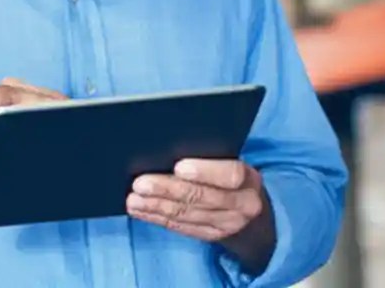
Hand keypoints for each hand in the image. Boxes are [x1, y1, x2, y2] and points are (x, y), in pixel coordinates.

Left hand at [127, 159, 275, 271]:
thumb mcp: (230, 162)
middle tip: (139, 184)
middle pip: (201, 197)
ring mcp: (227, 224)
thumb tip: (169, 148)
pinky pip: (181, 227)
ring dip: (156, 206)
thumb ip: (209, 156)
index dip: (204, 172)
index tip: (178, 167)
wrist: (252, 211)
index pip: (230, 175)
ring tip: (132, 199)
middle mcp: (242, 205)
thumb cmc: (230, 175)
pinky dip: (158, 218)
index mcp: (249, 179)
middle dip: (166, 190)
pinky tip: (141, 210)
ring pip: (187, 214)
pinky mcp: (211, 236)